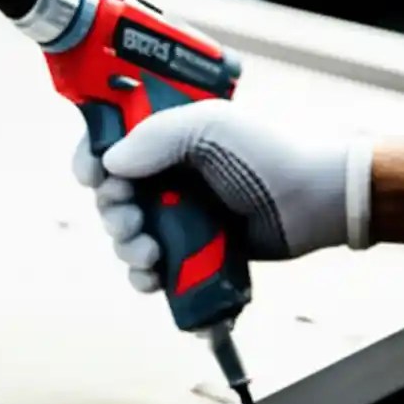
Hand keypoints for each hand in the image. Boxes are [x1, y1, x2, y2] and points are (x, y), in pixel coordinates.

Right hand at [72, 99, 373, 292]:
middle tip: (134, 218)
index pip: (107, 146)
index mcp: (163, 140)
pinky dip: (143, 277)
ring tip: (150, 252)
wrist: (313, 201)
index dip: (90, 162)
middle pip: (109, 198)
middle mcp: (164, 176)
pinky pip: (150, 270)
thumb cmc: (267, 154)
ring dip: (126, 248)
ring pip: (125, 237)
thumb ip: (156, 136)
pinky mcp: (189, 252)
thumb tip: (110, 164)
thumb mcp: (210, 125)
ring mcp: (175, 216)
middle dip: (112, 212)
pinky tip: (152, 278)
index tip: (92, 177)